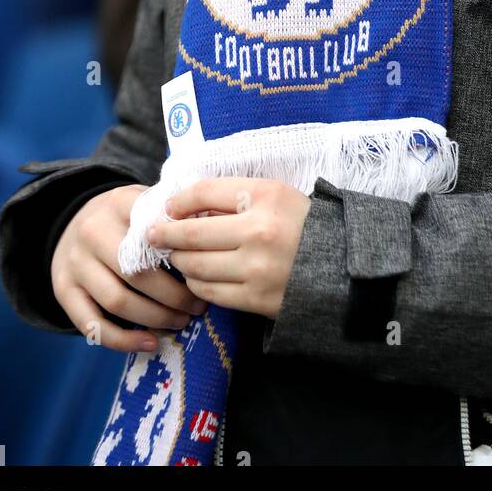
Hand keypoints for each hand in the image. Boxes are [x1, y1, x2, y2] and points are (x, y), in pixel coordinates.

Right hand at [51, 184, 207, 352]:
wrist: (72, 223)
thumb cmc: (125, 217)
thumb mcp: (144, 202)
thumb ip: (172, 214)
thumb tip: (214, 228)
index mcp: (118, 204)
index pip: (153, 231)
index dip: (181, 253)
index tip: (205, 268)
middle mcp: (91, 233)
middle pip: (137, 273)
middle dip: (174, 295)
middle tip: (199, 305)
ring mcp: (74, 264)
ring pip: (118, 302)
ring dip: (155, 318)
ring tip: (182, 321)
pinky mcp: (63, 292)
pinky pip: (93, 326)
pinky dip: (124, 340)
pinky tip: (151, 342)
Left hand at [146, 177, 311, 319]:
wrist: (340, 264)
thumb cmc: (301, 223)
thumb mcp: (275, 194)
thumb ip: (234, 196)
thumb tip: (185, 204)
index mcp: (265, 195)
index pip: (204, 192)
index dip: (178, 200)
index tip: (167, 207)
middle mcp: (259, 230)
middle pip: (192, 233)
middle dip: (165, 234)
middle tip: (152, 234)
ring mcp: (256, 267)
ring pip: (196, 265)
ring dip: (179, 260)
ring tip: (176, 256)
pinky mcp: (255, 298)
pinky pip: (210, 291)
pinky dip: (196, 283)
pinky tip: (195, 276)